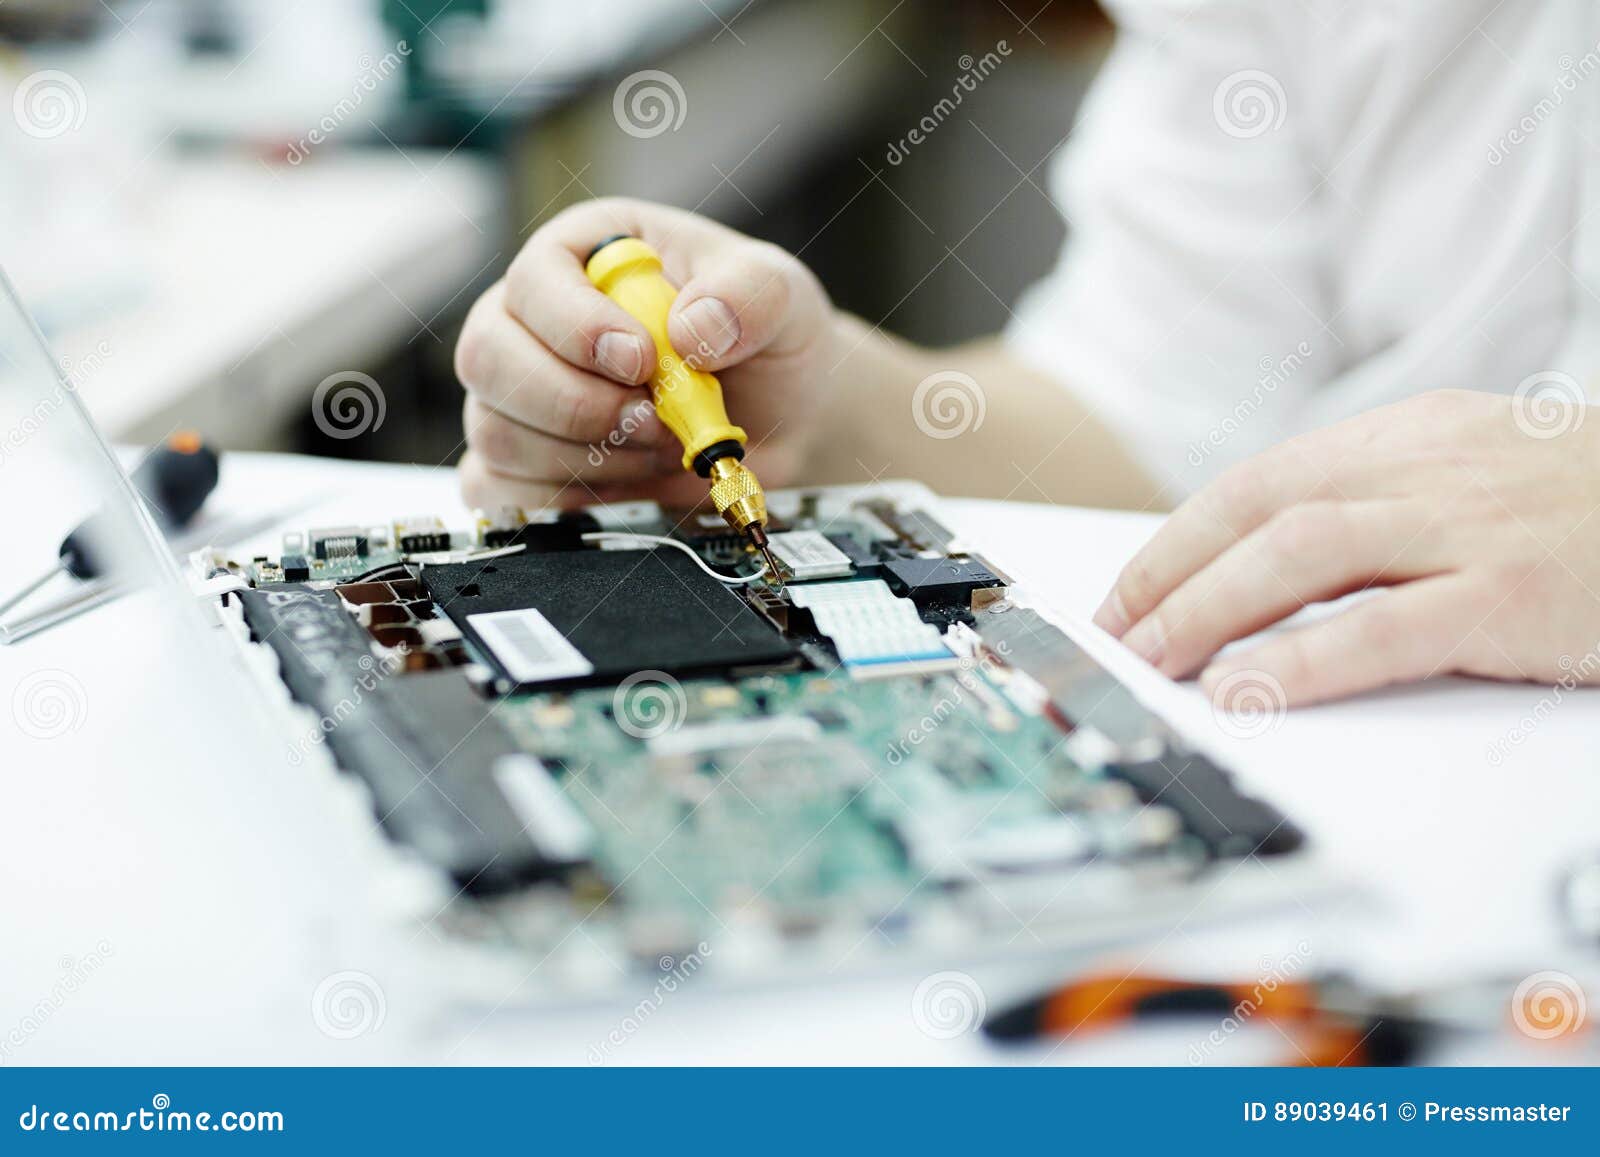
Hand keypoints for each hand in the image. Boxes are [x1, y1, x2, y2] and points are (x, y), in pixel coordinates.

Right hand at [454, 198, 835, 510]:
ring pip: (495, 429)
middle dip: (574, 402)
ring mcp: (521, 395)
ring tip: (658, 446)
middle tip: (653, 420)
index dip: (575, 325)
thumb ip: (748, 294)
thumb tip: (691, 327)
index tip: (640, 360)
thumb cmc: (765, 342)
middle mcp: (536, 320)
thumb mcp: (780, 294)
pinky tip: (626, 480)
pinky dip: (564, 499)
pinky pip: (499, 488)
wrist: (784, 423)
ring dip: (585, 455)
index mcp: (587, 254)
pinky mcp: (524, 464)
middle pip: (486, 354)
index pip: (534, 277)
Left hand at [1092, 388, 1599, 704]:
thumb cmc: (1589, 505)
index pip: (1256, 483)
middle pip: (1259, 512)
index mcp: (1408, 436)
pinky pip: (1385, 628)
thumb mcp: (1474, 475)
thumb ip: (1378, 506)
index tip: (1125, 596)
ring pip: (1301, 554)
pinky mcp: (1514, 594)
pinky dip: (1305, 661)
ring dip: (1209, 611)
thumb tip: (1265, 563)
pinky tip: (1251, 691)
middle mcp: (1427, 467)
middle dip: (1171, 579)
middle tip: (1116, 639)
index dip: (1176, 542)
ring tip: (1155, 663)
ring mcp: (1471, 526)